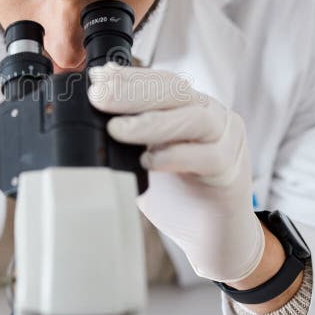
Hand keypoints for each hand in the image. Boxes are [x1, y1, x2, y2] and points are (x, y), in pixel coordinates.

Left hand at [88, 62, 263, 282]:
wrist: (213, 238)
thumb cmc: (177, 195)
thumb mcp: (143, 157)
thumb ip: (126, 136)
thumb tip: (84, 118)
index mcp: (191, 106)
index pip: (161, 81)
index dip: (129, 77)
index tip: (96, 78)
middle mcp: (212, 116)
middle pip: (177, 91)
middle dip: (133, 91)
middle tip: (98, 97)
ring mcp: (227, 141)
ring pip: (195, 118)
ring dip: (152, 122)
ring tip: (116, 129)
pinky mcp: (230, 172)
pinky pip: (207, 157)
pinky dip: (174, 156)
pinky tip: (148, 161)